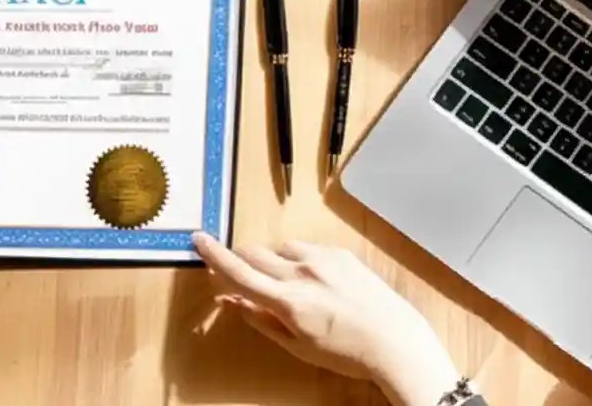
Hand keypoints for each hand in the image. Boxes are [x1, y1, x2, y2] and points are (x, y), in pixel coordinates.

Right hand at [193, 233, 460, 405]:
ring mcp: (324, 259)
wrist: (393, 339)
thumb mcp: (295, 345)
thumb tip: (229, 301)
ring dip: (276, 261)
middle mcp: (303, 273)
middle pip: (255, 253)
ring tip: (293, 288)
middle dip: (243, 260)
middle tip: (245, 275)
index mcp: (288, 301)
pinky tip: (317, 281)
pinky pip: (308, 248)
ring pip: (282, 248)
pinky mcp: (341, 252)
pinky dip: (302, 260)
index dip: (214, 255)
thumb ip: (258, 319)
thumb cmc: (346, 351)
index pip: (239, 272)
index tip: (199, 240)